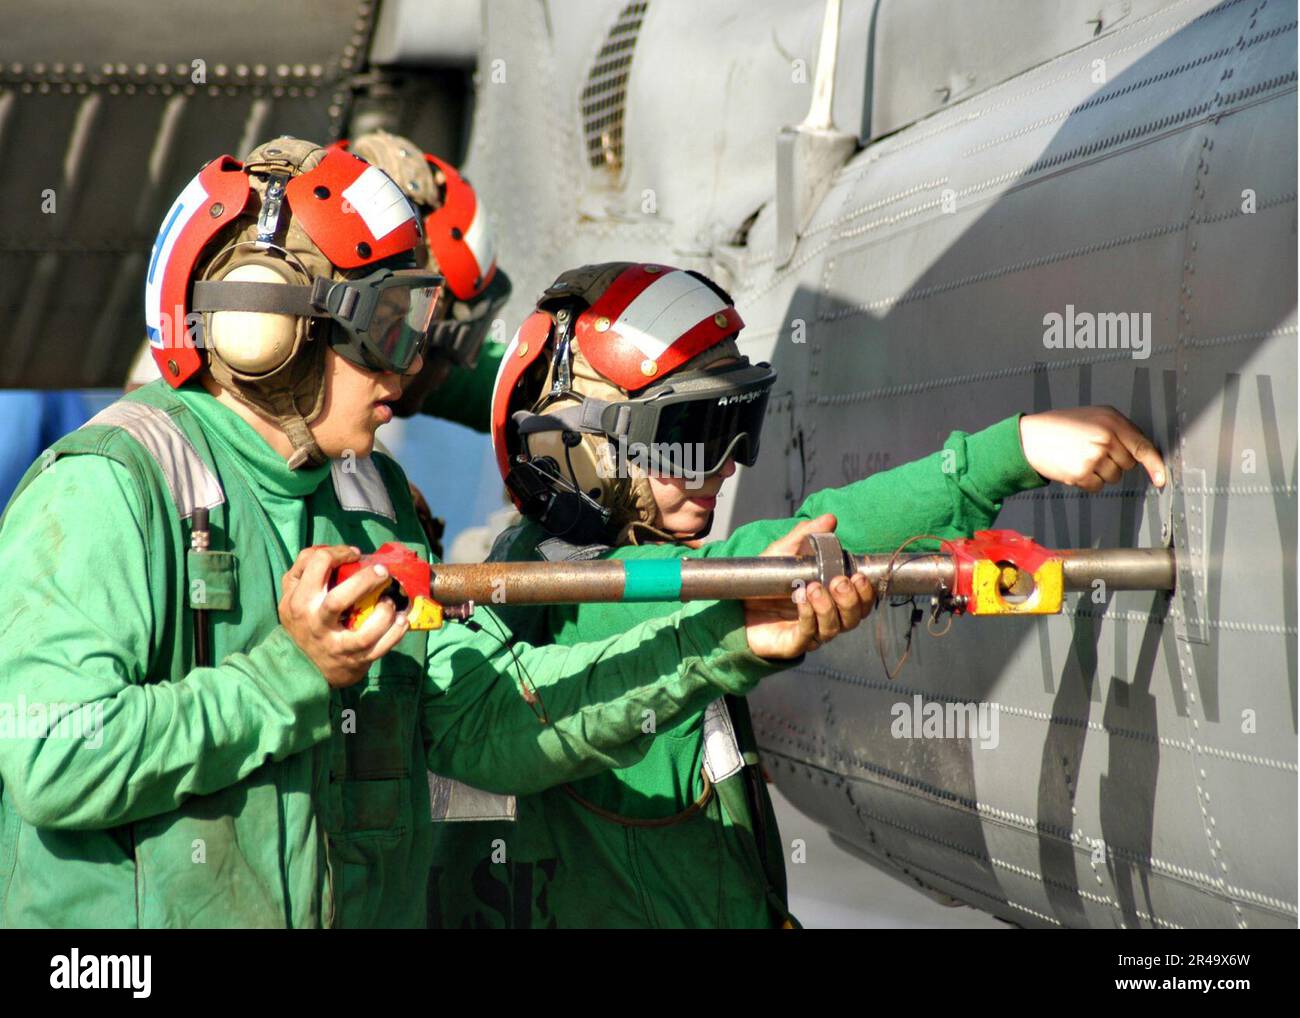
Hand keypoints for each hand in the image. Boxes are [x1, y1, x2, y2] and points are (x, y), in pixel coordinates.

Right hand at [278, 545, 410, 688]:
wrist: (305, 667)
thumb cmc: (304, 621)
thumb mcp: (292, 596)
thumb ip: (302, 569)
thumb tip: (329, 549)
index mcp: (299, 602)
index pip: (316, 565)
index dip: (339, 552)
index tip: (354, 555)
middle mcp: (316, 624)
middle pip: (339, 600)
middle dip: (365, 581)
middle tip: (382, 572)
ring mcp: (336, 645)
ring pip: (363, 633)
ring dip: (384, 612)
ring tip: (391, 601)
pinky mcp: (355, 660)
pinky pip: (379, 648)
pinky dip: (395, 633)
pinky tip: (401, 620)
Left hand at [741, 514, 874, 659]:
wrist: (738, 604)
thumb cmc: (768, 582)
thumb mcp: (784, 553)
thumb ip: (806, 536)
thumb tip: (829, 519)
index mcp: (833, 599)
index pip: (862, 602)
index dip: (866, 593)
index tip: (858, 576)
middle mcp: (828, 618)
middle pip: (852, 618)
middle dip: (849, 600)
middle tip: (838, 582)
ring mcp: (812, 633)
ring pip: (833, 628)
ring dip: (827, 607)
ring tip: (812, 588)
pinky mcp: (793, 643)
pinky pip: (807, 634)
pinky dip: (807, 616)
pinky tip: (800, 599)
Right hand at [1019, 406, 1165, 491]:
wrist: (1029, 438)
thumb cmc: (1059, 427)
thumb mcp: (1092, 416)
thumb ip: (1117, 429)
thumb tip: (1139, 451)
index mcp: (1111, 421)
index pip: (1142, 446)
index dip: (1155, 465)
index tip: (1161, 479)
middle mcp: (1106, 437)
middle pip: (1127, 464)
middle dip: (1115, 463)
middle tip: (1093, 453)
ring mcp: (1095, 456)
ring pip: (1113, 477)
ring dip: (1100, 473)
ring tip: (1080, 458)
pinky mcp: (1082, 473)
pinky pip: (1097, 486)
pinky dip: (1087, 481)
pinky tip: (1074, 467)